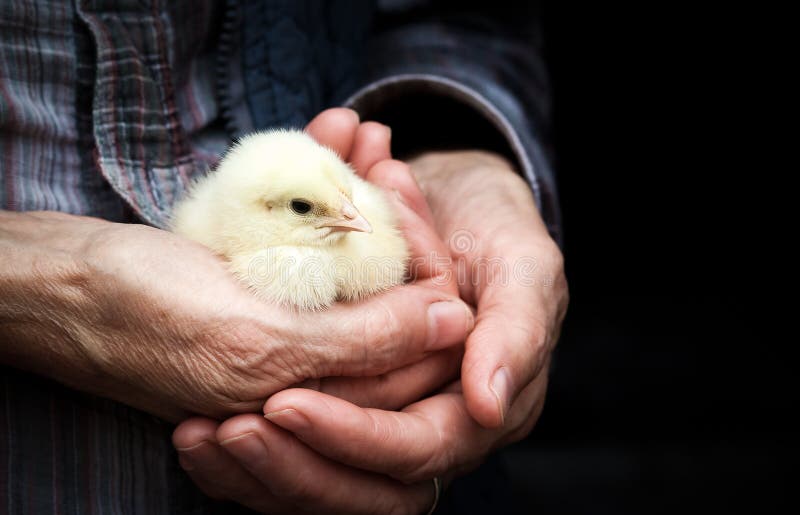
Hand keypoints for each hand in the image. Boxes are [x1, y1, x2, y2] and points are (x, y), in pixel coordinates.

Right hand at [0, 113, 473, 422]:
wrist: (53, 286)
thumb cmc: (142, 317)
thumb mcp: (261, 339)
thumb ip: (365, 341)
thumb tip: (457, 325)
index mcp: (318, 399)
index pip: (410, 344)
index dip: (425, 271)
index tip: (414, 203)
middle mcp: (306, 369)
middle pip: (383, 292)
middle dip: (389, 218)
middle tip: (384, 155)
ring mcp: (281, 324)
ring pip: (348, 257)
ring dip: (356, 188)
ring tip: (355, 131)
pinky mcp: (256, 288)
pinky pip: (307, 236)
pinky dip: (317, 186)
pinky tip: (326, 139)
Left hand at [172, 114, 566, 513]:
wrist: (454, 196)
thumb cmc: (498, 227)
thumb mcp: (522, 268)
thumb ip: (515, 332)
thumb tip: (489, 406)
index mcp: (479, 407)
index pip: (412, 450)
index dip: (353, 436)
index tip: (286, 404)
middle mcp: (429, 419)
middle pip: (355, 479)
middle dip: (290, 460)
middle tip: (225, 432)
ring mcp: (384, 408)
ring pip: (319, 471)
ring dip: (258, 463)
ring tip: (198, 436)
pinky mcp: (347, 393)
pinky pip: (296, 442)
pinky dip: (247, 448)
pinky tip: (196, 435)